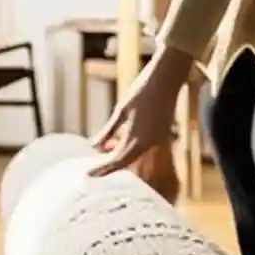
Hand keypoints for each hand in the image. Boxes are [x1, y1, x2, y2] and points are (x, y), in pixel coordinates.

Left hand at [88, 46, 192, 177]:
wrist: (166, 79)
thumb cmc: (141, 92)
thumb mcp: (120, 112)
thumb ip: (108, 132)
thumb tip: (93, 146)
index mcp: (138, 139)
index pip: (118, 162)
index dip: (103, 170)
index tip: (89, 175)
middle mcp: (150, 144)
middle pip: (126, 162)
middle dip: (109, 165)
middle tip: (93, 168)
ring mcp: (157, 140)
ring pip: (134, 155)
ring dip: (118, 155)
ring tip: (102, 150)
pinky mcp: (160, 134)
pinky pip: (142, 147)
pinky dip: (128, 147)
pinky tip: (116, 140)